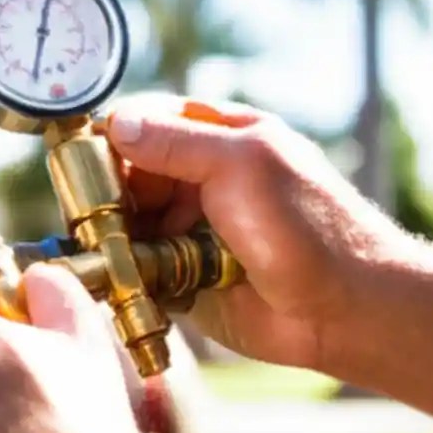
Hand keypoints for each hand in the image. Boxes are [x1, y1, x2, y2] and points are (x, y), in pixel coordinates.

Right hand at [106, 93, 413, 370]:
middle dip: (107, 193)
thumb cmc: (306, 227)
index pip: (147, 120)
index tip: (88, 160)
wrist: (344, 312)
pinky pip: (137, 269)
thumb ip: (176, 143)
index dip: (115, 136)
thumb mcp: (239, 165)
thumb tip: (116, 123)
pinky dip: (124, 273)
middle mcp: (201, 179)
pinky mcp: (183, 276)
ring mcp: (190, 228)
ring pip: (126, 222)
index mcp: (220, 137)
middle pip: (127, 174)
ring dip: (113, 236)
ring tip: (109, 251)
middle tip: (96, 215)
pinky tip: (118, 278)